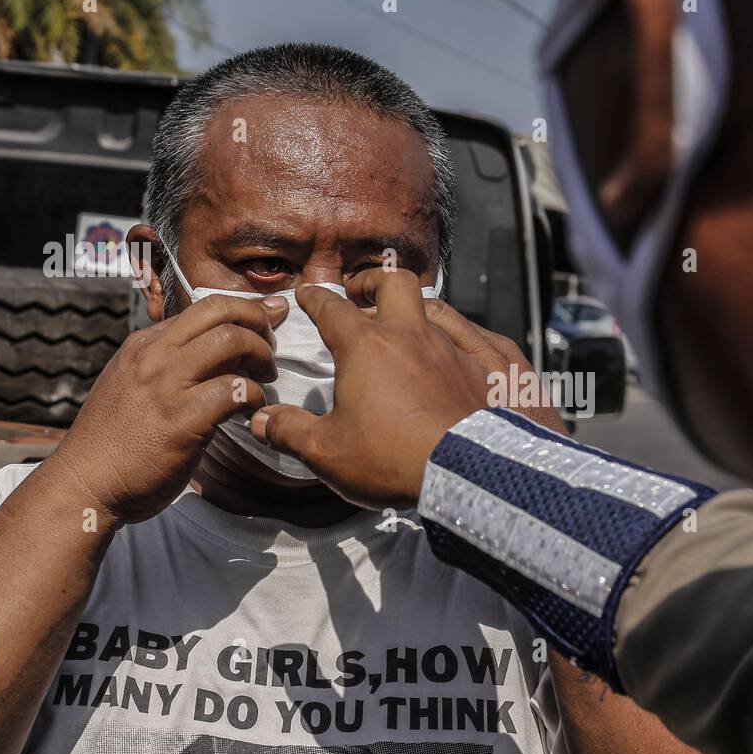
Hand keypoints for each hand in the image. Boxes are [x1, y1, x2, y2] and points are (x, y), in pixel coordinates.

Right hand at [47, 295, 285, 523]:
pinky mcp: (182, 419)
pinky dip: (256, 397)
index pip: (204, 307)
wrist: (83, 484)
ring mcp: (166, 385)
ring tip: (266, 379)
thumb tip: (214, 353)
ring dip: (262, 357)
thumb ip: (168, 366)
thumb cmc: (115, 442)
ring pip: (232, 341)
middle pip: (221, 311)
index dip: (244, 310)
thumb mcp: (133, 386)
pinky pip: (236, 390)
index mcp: (144, 345)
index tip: (268, 321)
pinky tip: (254, 412)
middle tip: (270, 350)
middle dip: (260, 322)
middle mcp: (154, 356)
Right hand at [250, 268, 559, 509]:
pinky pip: (476, 336)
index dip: (316, 299)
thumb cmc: (394, 460)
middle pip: (393, 283)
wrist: (472, 473)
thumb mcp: (328, 453)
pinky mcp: (492, 367)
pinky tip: (456, 353)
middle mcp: (412, 336)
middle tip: (361, 293)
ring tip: (408, 326)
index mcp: (367, 348)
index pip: (332, 309)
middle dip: (373, 281)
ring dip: (418, 310)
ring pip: (436, 308)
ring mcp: (456, 349)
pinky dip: (460, 335)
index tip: (308, 295)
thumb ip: (291, 432)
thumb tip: (260, 421)